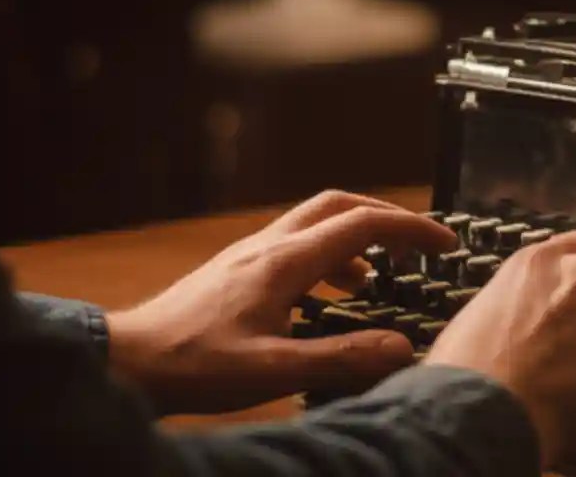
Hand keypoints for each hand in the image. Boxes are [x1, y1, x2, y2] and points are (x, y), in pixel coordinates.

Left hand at [105, 190, 456, 414]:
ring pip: (318, 221)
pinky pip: (298, 243)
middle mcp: (270, 246)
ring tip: (383, 272)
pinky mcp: (240, 268)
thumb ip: (341, 358)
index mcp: (285, 261)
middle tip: (421, 244)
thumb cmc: (193, 365)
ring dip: (359, 234)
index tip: (446, 245)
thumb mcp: (274, 369)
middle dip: (389, 218)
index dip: (412, 230)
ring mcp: (252, 253)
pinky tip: (334, 292)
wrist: (128, 360)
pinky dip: (331, 255)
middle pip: (342, 206)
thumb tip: (402, 347)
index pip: (363, 224)